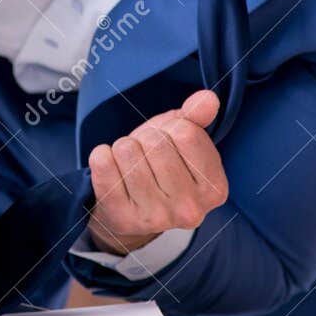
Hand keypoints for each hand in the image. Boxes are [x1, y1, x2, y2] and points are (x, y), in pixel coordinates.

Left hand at [86, 90, 228, 255]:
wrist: (130, 210)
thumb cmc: (159, 168)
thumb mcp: (182, 140)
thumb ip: (197, 117)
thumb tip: (208, 98)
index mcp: (213, 188)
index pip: (186, 133)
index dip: (171, 128)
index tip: (169, 143)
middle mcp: (190, 209)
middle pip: (156, 142)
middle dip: (146, 138)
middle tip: (147, 156)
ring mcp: (156, 217)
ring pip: (128, 150)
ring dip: (124, 147)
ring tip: (131, 164)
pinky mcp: (123, 217)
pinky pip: (102, 164)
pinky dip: (101, 156)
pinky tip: (111, 168)